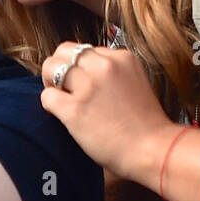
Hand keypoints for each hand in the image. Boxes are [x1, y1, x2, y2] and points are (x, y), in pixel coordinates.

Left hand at [39, 42, 179, 182]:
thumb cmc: (146, 125)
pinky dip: (49, 106)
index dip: (80, 66)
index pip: (86, 50)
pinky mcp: (75, 109)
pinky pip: (47, 96)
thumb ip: (113, 74)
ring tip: (60, 100)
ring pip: (51, 67)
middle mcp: (104, 66)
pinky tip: (61, 116)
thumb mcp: (135, 83)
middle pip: (64, 51)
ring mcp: (88, 86)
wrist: (153, 150)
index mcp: (122, 58)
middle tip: (63, 88)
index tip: (83, 83)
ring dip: (50, 83)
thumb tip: (87, 75)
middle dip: (59, 67)